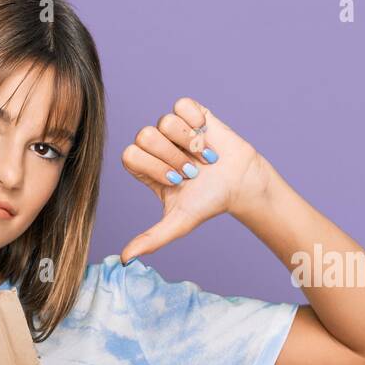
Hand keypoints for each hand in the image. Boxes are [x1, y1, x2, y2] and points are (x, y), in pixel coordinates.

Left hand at [119, 97, 272, 262]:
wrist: (240, 184)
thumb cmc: (208, 203)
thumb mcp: (177, 223)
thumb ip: (151, 239)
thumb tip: (124, 260)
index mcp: (145, 167)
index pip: (130, 155)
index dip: (153, 166)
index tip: (175, 180)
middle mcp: (155, 145)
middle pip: (145, 135)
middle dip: (172, 156)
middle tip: (191, 171)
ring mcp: (172, 128)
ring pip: (165, 120)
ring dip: (187, 142)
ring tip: (203, 156)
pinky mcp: (191, 112)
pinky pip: (182, 105)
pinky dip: (196, 121)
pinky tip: (206, 135)